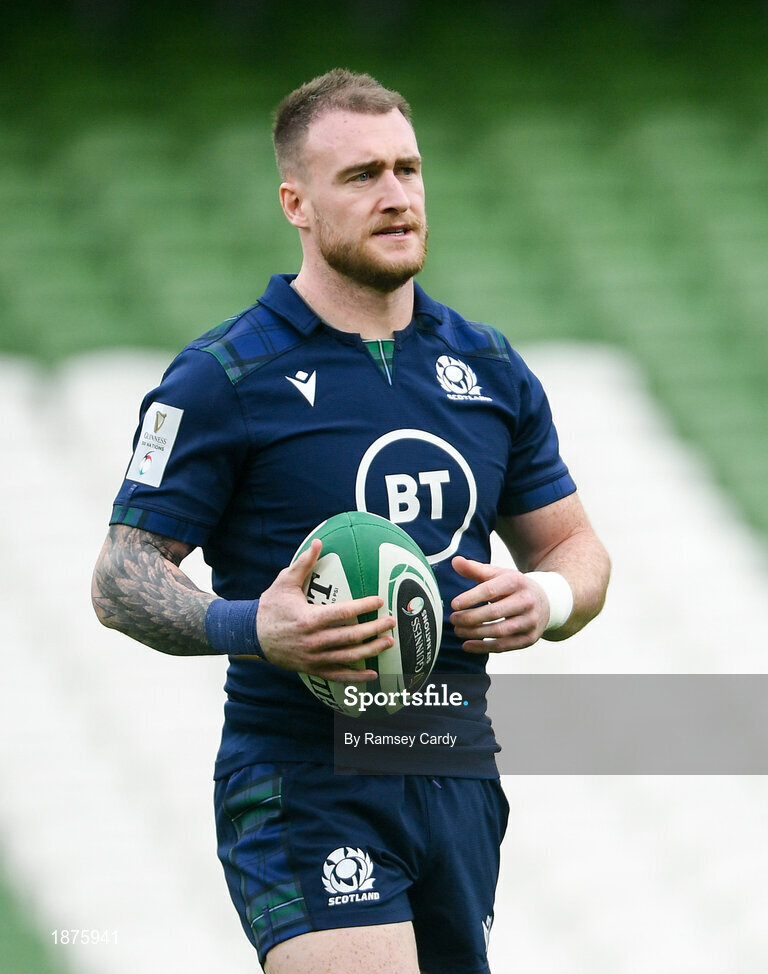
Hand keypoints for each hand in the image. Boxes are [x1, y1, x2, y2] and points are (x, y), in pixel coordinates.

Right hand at [256, 539, 395, 680]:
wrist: (250, 636)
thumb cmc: (270, 607)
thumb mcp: (284, 583)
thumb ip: (302, 564)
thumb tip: (318, 542)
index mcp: (308, 619)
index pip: (343, 613)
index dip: (363, 607)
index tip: (379, 601)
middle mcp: (313, 641)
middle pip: (351, 636)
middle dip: (374, 629)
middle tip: (391, 622)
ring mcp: (313, 657)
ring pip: (348, 657)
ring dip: (371, 650)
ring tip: (388, 642)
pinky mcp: (312, 669)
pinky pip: (338, 675)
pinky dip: (356, 677)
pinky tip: (373, 674)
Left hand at [449, 555, 549, 652]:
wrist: (546, 601)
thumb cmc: (514, 587)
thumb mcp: (497, 574)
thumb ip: (475, 569)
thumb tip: (455, 561)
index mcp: (516, 582)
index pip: (490, 590)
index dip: (470, 598)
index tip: (454, 604)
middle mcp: (526, 602)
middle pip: (494, 613)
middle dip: (470, 618)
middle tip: (453, 619)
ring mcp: (529, 621)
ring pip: (499, 631)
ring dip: (474, 633)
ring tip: (458, 630)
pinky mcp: (529, 638)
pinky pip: (504, 646)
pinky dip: (483, 647)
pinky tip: (467, 645)